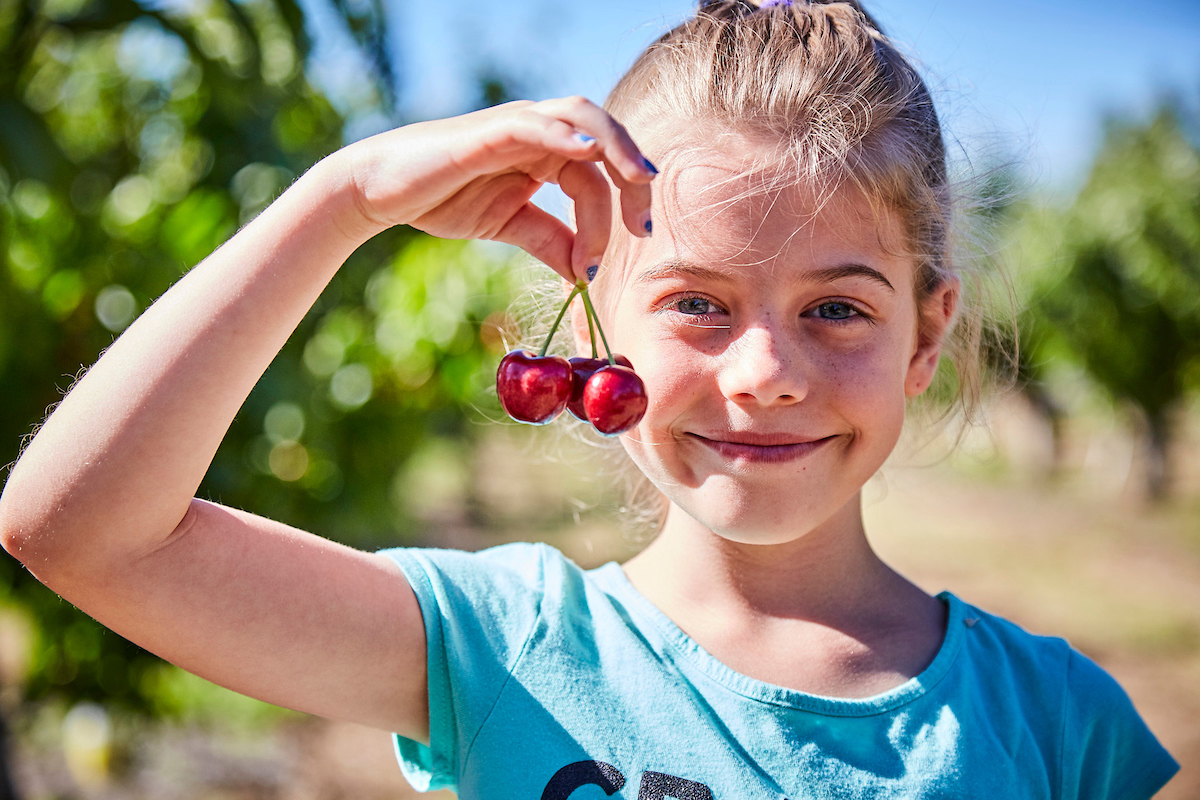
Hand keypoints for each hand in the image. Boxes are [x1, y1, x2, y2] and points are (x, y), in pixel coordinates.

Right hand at [339, 97, 656, 282]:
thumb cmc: (444, 199)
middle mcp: (541, 132)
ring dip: (617, 146)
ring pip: (581, 119)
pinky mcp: (488, 131)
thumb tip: (586, 275)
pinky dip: (563, 133)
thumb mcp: (511, 226)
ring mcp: (516, 126)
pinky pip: (534, 123)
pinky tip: (585, 151)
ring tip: (637, 179)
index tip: (633, 243)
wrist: (384, 191)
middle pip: (606, 141)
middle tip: (642, 226)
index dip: (624, 206)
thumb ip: (551, 242)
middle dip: (633, 180)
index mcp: (550, 153)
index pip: (604, 172)